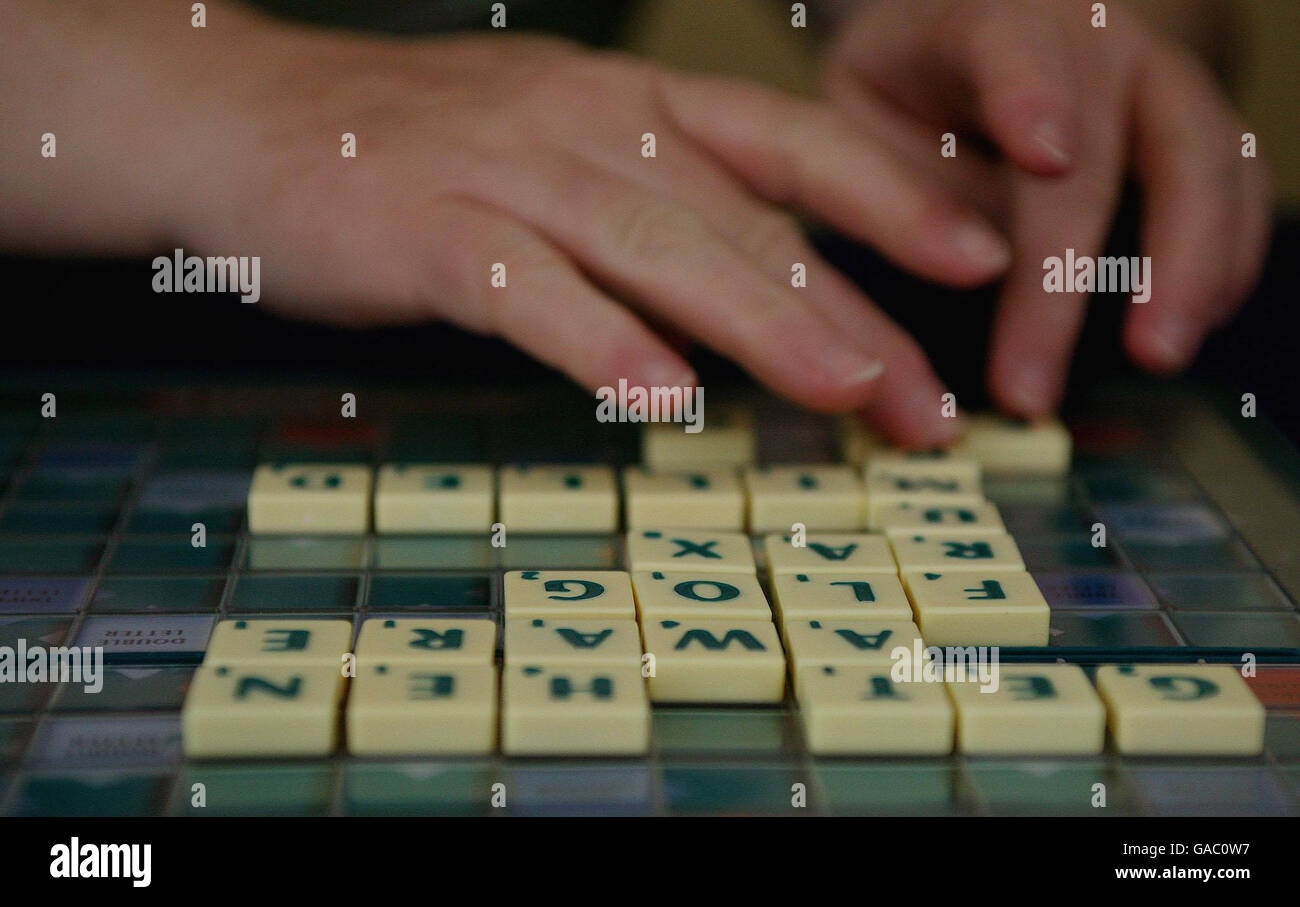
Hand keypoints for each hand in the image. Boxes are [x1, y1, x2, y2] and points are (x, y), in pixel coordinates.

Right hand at [168, 15, 1021, 443]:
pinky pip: (526, 289)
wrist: (251, 116)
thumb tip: (776, 293)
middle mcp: (592, 125)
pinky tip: (657, 399)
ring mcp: (509, 172)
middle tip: (931, 404)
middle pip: (745, 219)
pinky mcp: (426, 228)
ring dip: (760, 320)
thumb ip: (666, 210)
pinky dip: (596, 342)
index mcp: (638, 105)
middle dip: (851, 310)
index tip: (983, 255)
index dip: (892, 192)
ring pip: (658, 244)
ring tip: (846, 390)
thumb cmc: (429, 151)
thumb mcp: (568, 153)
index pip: (791, 144)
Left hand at [824, 0, 1272, 416]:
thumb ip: (909, 183)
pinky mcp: (1195, 126)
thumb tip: (978, 267)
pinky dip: (1225, 257)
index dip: (1030, 98)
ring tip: (1152, 355)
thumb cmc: (907, 93)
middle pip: (1104, 147)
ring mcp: (1156, 80)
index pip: (1013, 48)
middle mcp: (1090, 42)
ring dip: (1185, 266)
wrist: (970, 42)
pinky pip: (1236, 184)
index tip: (1044, 157)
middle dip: (1069, 270)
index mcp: (991, 23)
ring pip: (1201, 159)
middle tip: (1037, 374)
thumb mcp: (863, 123)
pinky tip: (1194, 323)